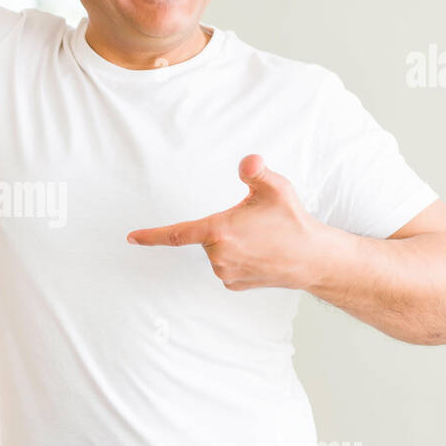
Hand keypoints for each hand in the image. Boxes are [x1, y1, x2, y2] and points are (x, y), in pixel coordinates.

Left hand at [126, 154, 329, 291]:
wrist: (313, 259)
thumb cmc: (292, 222)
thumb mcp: (275, 188)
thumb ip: (256, 171)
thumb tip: (248, 161)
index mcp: (219, 231)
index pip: (176, 234)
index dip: (152, 236)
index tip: (131, 238)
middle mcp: (218, 255)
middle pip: (206, 236)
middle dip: (223, 227)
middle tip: (254, 224)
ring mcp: (225, 273)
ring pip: (216, 251)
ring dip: (230, 242)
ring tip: (261, 239)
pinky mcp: (233, 284)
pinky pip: (225, 266)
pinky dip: (237, 257)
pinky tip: (259, 254)